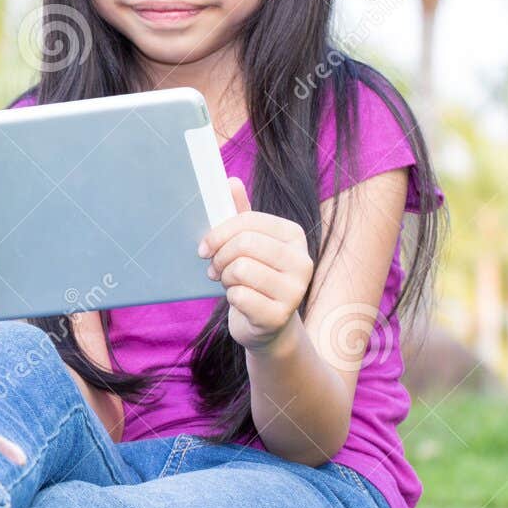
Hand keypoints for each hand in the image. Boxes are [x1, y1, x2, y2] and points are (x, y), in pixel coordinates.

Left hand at [198, 177, 312, 350]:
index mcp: (294, 236)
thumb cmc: (254, 278)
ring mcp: (295, 290)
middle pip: (244, 244)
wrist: (267, 325)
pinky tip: (239, 301)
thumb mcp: (248, 244)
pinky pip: (240, 297)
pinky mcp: (280, 316)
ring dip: (226, 278)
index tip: (205, 247)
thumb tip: (230, 181)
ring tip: (230, 283)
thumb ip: (240, 215)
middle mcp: (302, 261)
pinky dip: (231, 298)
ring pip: (240, 269)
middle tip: (216, 268)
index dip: (218, 233)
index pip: (247, 221)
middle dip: (220, 257)